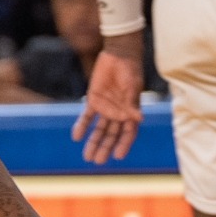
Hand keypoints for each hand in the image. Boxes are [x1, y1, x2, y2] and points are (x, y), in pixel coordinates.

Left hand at [73, 45, 143, 163]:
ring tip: (87, 156)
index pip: (128, 133)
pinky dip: (81, 126)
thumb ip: (132, 103)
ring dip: (93, 142)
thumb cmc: (130, 70)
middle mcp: (118, 113)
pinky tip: (76, 137)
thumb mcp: (132, 87)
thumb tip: (139, 119)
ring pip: (99, 130)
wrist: (118, 55)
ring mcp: (105, 108)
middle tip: (98, 161)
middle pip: (111, 135)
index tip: (118, 156)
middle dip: (105, 148)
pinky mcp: (93, 101)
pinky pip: (87, 117)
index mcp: (130, 112)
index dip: (124, 145)